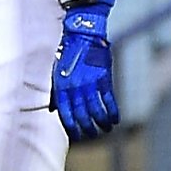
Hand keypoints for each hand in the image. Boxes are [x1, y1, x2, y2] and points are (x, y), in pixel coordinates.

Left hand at [50, 3, 117, 140]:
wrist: (82, 34)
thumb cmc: (67, 52)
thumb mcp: (57, 70)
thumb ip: (59, 88)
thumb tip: (56, 106)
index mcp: (62, 86)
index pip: (65, 113)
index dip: (71, 126)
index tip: (76, 135)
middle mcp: (75, 88)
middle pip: (81, 114)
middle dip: (86, 127)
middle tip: (91, 135)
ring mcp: (90, 84)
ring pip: (96, 110)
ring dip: (101, 122)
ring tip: (104, 130)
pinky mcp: (103, 79)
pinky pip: (108, 100)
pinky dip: (112, 111)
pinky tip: (115, 120)